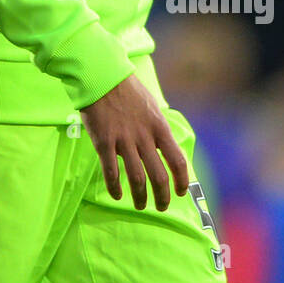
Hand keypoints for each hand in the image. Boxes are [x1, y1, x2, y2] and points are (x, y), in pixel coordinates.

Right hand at [79, 74, 190, 210]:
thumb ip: (157, 128)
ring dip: (140, 196)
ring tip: (139, 205)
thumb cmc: (127, 89)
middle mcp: (144, 137)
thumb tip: (162, 147)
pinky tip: (116, 195)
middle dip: (162, 197)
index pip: (177, 160)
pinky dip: (114, 187)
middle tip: (160, 206)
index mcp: (159, 127)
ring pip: (136, 178)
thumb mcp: (151, 106)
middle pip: (159, 175)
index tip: (180, 192)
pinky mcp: (104, 142)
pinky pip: (111, 171)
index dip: (181, 181)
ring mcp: (124, 140)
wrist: (101, 76)